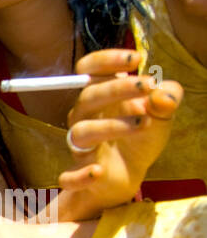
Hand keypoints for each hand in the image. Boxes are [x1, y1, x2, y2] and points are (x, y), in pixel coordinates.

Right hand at [55, 49, 181, 216]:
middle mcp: (85, 118)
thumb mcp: (162, 112)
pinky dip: (80, 176)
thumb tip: (160, 95)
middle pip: (88, 97)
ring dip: (110, 126)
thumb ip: (168, 97)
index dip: (106, 60)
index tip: (136, 59)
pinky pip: (68, 177)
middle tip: (148, 85)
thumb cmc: (141, 136)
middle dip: (117, 89)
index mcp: (100, 97)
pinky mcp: (80, 175)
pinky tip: (98, 171)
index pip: (88, 70)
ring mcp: (81, 147)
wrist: (130, 173)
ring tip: (143, 123)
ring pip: (80, 132)